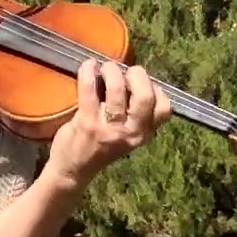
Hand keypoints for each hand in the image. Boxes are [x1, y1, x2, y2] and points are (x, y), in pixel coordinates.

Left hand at [46, 60, 171, 187]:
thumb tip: (136, 79)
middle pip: (145, 96)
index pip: (163, 109)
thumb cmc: (100, 147)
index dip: (155, 89)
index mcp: (143, 134)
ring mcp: (108, 129)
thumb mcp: (127, 136)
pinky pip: (89, 89)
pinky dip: (88, 72)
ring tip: (104, 68)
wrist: (72, 171)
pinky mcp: (86, 123)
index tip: (140, 83)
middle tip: (124, 71)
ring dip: (111, 71)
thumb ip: (136, 115)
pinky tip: (88, 66)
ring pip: (117, 89)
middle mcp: (130, 133)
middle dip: (137, 75)